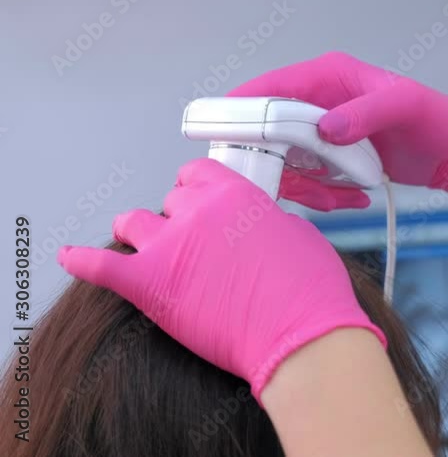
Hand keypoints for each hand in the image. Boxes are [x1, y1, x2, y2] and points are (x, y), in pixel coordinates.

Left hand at [56, 158, 384, 402]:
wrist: (301, 338)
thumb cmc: (311, 292)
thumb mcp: (301, 236)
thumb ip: (268, 223)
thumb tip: (258, 229)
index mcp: (236, 196)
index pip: (197, 174)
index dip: (195, 189)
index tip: (195, 198)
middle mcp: (198, 213)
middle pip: (168, 201)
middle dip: (176, 218)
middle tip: (187, 241)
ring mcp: (169, 248)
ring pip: (131, 224)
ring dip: (136, 234)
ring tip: (140, 248)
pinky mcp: (149, 286)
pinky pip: (98, 266)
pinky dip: (81, 261)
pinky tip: (71, 258)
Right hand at [228, 52, 447, 210]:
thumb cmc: (434, 118)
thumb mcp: (406, 107)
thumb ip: (366, 113)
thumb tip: (326, 129)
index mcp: (327, 76)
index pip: (269, 88)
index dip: (241, 112)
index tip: (224, 142)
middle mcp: (315, 101)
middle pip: (267, 133)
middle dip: (281, 166)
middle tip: (309, 189)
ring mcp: (318, 132)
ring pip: (284, 164)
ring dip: (307, 188)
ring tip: (346, 198)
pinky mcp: (326, 159)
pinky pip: (306, 181)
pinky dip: (324, 196)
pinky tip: (354, 199)